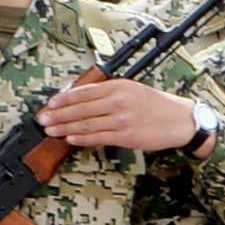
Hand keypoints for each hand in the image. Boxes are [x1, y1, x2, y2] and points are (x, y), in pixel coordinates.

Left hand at [38, 76, 205, 151]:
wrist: (181, 120)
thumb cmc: (157, 106)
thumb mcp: (134, 89)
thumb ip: (110, 92)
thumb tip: (83, 100)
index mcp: (119, 86)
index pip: (84, 91)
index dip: (64, 98)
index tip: (50, 103)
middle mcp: (119, 100)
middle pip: (81, 107)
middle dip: (59, 114)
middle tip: (43, 119)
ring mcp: (122, 119)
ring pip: (87, 123)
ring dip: (66, 127)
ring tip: (51, 130)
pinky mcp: (127, 136)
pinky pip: (99, 137)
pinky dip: (82, 138)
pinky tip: (70, 138)